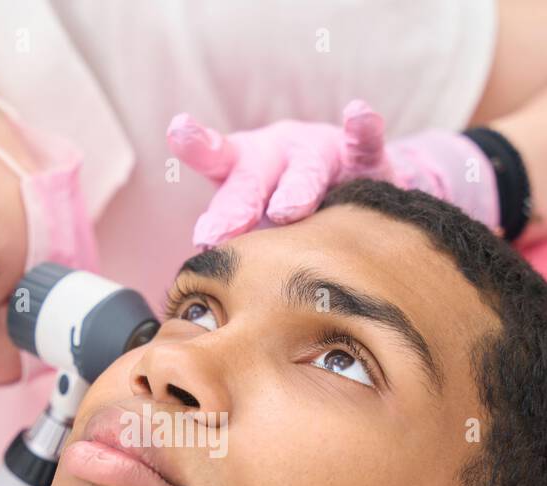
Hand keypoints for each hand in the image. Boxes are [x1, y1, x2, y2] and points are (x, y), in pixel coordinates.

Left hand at [167, 102, 498, 246]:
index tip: (181, 131)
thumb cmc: (290, 223)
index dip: (200, 147)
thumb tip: (197, 311)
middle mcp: (278, 155)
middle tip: (219, 233)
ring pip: (307, 167)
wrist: (354, 199)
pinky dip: (363, 131)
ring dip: (297, 186)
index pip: (217, 159)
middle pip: (254, 175)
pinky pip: (364, 146)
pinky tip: (358, 114)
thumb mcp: (258, 234)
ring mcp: (319, 154)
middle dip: (238, 202)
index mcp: (245, 169)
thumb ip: (232, 256)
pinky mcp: (362, 158)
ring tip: (288, 210)